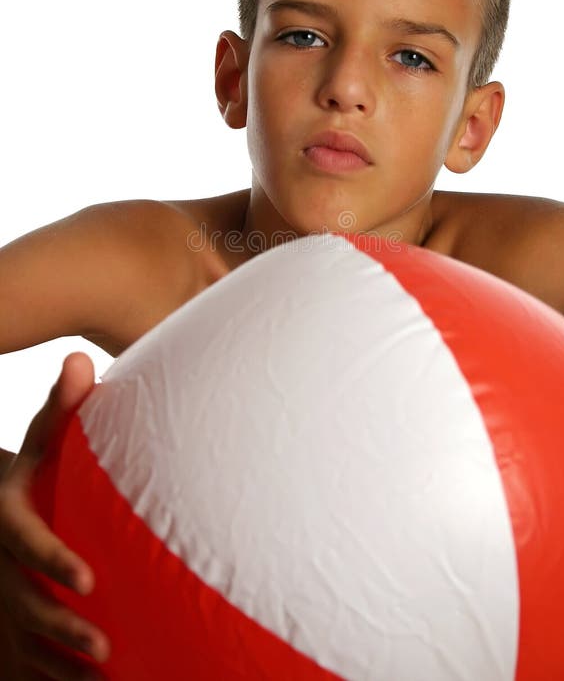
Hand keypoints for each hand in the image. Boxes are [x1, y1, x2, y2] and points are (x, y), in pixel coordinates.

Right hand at [0, 352, 110, 679]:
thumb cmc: (30, 473)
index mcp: (9, 520)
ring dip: (63, 662)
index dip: (53, 562)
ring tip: (107, 674)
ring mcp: (4, 602)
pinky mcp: (11, 630)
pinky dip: (59, 680)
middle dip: (61, 625)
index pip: (27, 544)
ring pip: (28, 641)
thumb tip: (80, 359)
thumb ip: (61, 407)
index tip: (89, 578)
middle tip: (103, 642)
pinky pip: (31, 664)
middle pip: (26, 603)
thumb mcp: (40, 440)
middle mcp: (2, 567)